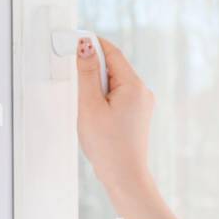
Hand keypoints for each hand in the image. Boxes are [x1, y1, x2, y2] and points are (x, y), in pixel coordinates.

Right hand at [76, 35, 155, 196]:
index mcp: (134, 86)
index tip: (75, 40)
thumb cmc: (108, 146)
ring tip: (91, 112)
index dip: (93, 45)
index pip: (112, 53)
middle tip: (81, 92)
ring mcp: (142, 104)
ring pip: (115, 83)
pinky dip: (105, 100)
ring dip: (98, 89)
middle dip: (94, 72)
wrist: (125, 177)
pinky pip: (119, 97)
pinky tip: (98, 118)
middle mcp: (143, 92)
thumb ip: (86, 73)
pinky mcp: (138, 115)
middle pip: (114, 67)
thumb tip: (86, 46)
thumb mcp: (90, 106)